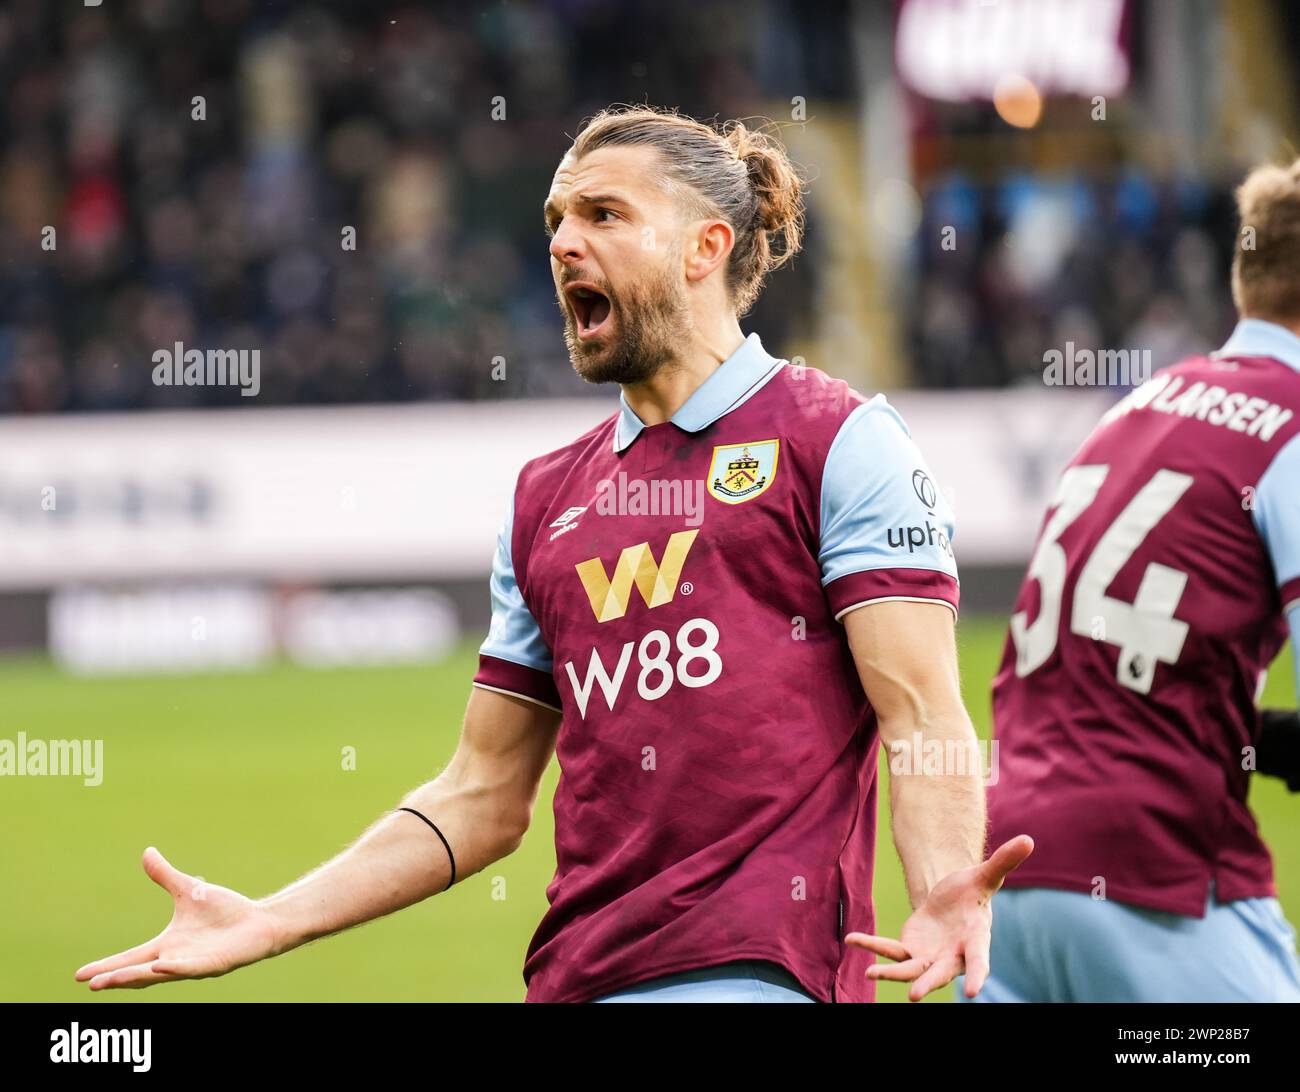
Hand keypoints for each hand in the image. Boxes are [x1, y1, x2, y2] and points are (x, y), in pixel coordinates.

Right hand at [74, 847, 279, 989]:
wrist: (260, 921)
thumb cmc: (225, 912)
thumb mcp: (189, 891)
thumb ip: (166, 876)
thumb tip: (147, 852)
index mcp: (168, 945)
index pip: (131, 958)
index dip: (107, 966)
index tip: (80, 975)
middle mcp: (176, 959)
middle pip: (139, 972)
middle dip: (115, 978)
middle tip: (90, 983)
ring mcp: (195, 965)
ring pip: (161, 975)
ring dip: (136, 978)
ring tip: (112, 980)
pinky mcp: (215, 965)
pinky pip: (192, 969)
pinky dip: (176, 968)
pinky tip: (161, 966)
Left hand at [845, 834, 1033, 1001]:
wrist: (952, 904)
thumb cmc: (972, 894)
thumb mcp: (986, 875)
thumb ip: (1004, 861)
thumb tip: (1029, 839)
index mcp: (975, 940)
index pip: (979, 959)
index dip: (977, 974)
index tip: (972, 992)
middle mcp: (952, 956)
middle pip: (939, 973)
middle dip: (926, 983)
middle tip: (914, 995)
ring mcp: (929, 957)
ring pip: (909, 968)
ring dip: (890, 973)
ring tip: (870, 974)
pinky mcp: (909, 950)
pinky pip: (889, 950)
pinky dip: (871, 944)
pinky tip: (853, 939)